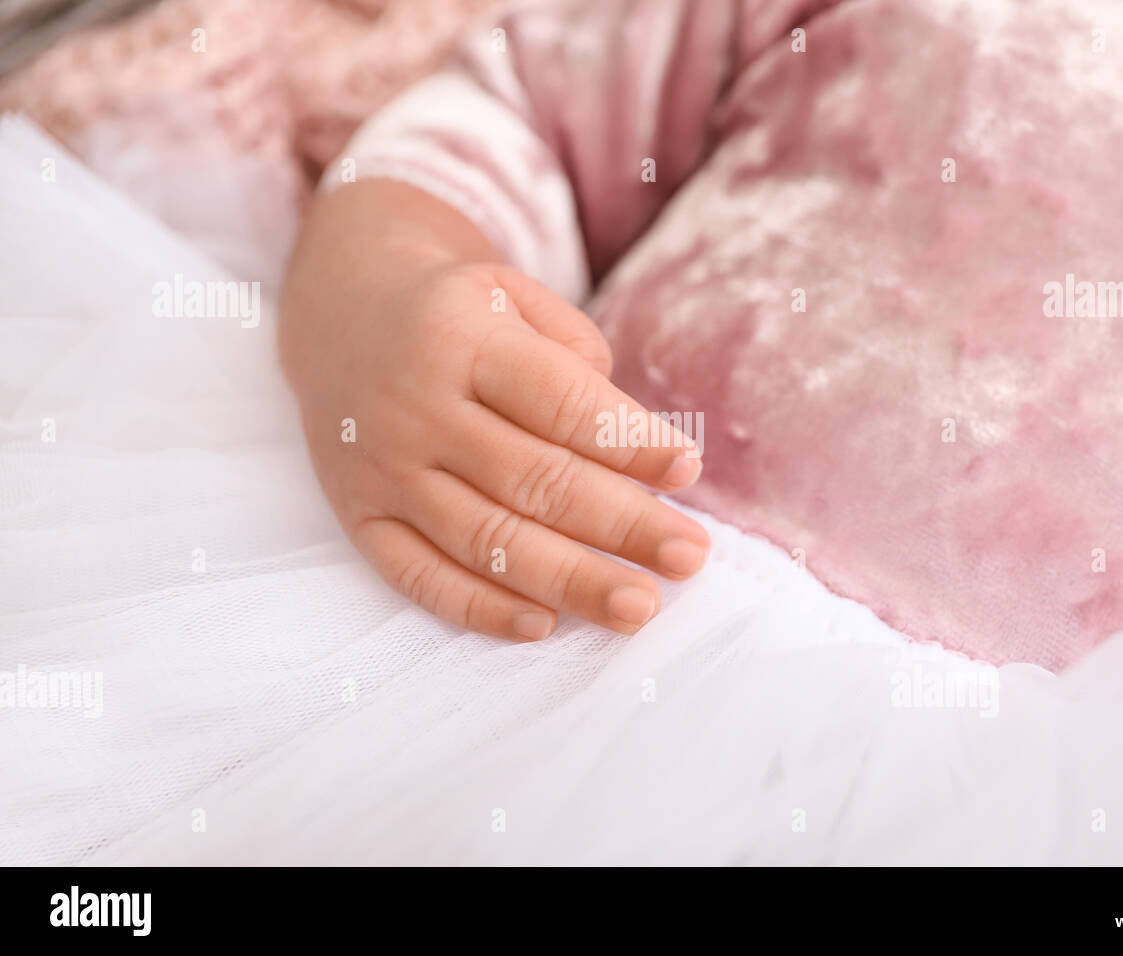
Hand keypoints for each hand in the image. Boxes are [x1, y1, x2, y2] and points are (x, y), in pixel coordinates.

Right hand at [279, 185, 708, 640]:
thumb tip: (631, 445)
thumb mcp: (514, 294)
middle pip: (532, 481)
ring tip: (639, 606)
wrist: (340, 312)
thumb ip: (575, 356)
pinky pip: (419, 577)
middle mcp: (416, 409)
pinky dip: (482, 609)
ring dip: (570, 581)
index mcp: (461, 340)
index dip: (627, 441)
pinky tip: (547, 625)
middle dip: (620, 525)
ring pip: (484, 540)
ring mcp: (382, 470)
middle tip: (688, 557)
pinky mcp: (360, 518)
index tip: (688, 469)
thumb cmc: (457, 312)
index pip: (558, 401)